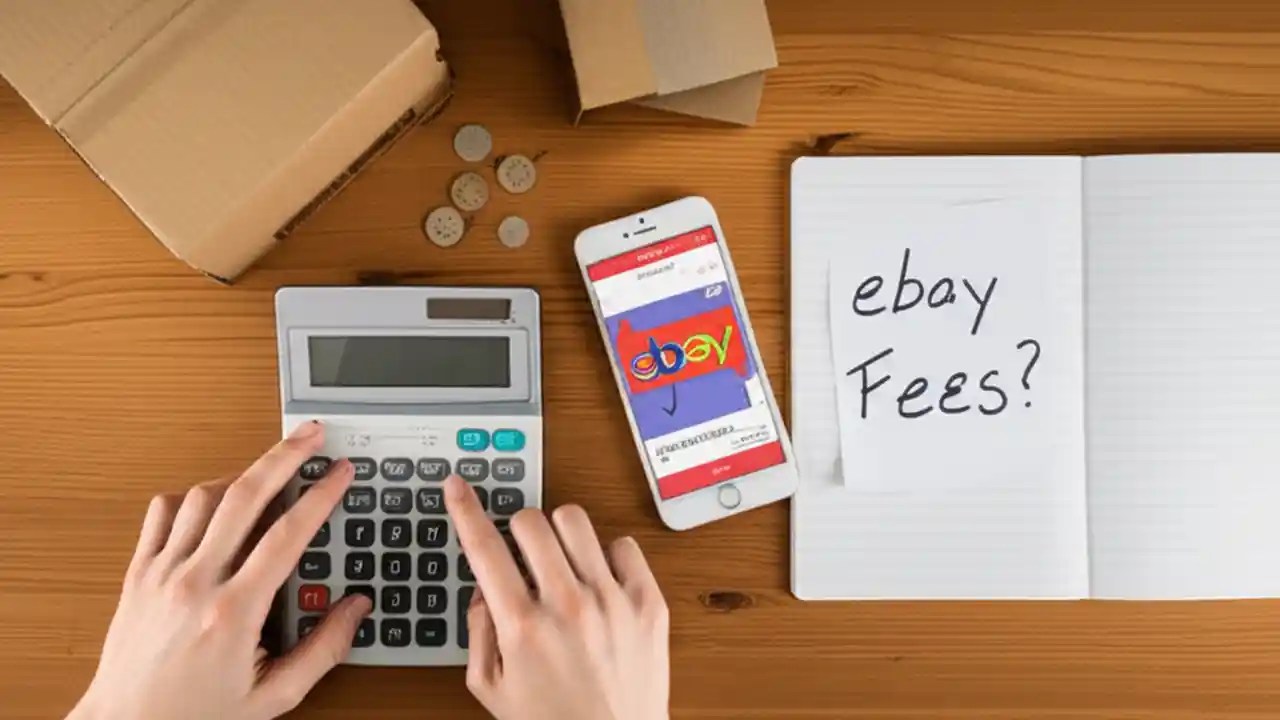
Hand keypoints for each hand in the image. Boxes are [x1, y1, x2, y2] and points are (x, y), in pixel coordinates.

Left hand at [69, 422, 370, 719]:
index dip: (320, 495)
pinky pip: (161, 514)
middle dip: (283, 456)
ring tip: (267, 472)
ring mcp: (160, 574)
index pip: (287, 534)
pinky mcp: (136, 575)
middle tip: (309, 434)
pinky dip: (190, 498)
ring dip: (239, 477)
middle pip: (245, 496)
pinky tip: (212, 502)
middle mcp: (194, 583)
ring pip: (202, 497)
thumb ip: (324, 650)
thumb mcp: (275, 696)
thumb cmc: (197, 718)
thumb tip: (356, 608)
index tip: (340, 472)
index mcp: (233, 613)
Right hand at [445, 475, 669, 719]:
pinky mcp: (647, 603)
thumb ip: (479, 633)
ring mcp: (611, 601)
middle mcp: (567, 606)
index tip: (458, 486)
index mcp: (522, 627)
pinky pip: (624, 545)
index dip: (465, 509)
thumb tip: (483, 588)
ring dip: (560, 533)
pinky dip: (607, 554)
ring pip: (576, 521)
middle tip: (521, 551)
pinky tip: (599, 578)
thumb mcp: (492, 689)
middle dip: (517, 528)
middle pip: (531, 521)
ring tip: (562, 561)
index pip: (484, 548)